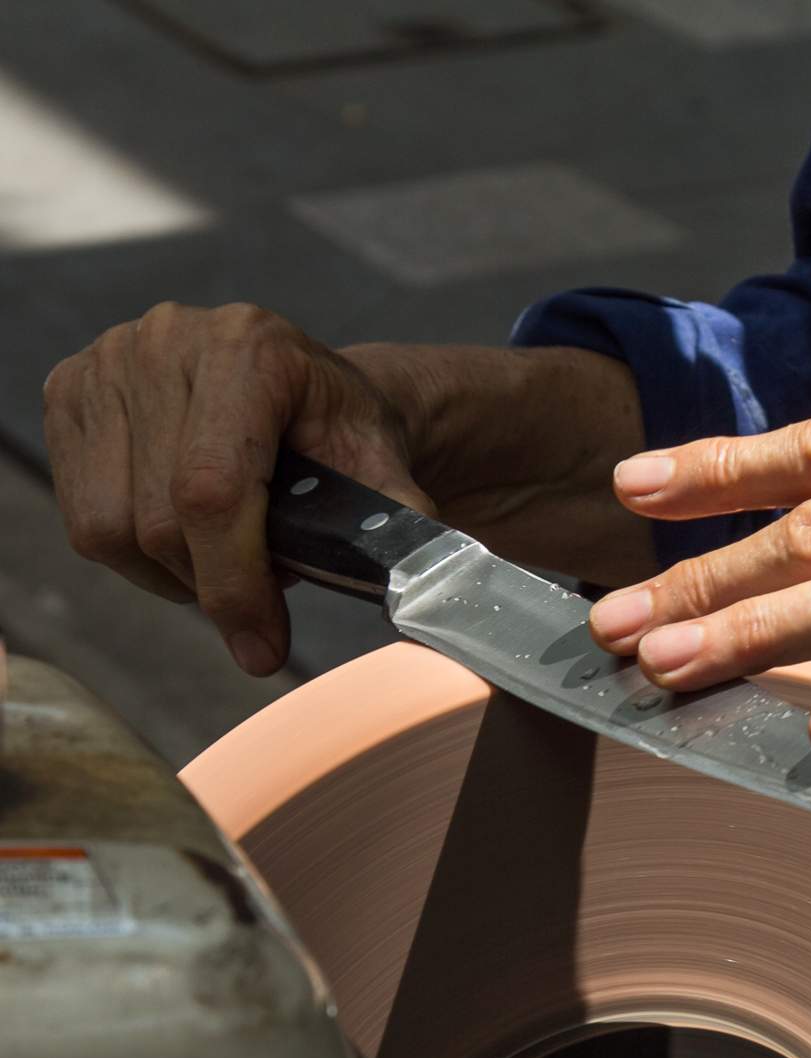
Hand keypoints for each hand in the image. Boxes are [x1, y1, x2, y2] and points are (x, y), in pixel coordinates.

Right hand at [45, 302, 654, 675]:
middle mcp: (166, 341)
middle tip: (262, 605)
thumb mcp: (384, 463)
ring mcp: (107, 362)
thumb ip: (398, 520)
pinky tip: (184, 539)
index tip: (264, 647)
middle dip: (214, 588)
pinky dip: (133, 555)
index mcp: (249, 348)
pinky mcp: (69, 391)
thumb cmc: (343, 429)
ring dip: (171, 576)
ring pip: (110, 529)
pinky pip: (80, 516)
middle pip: (158, 521)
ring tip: (230, 561)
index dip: (236, 585)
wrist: (300, 388)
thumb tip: (424, 587)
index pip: (212, 492)